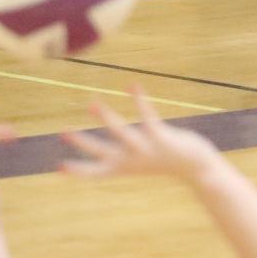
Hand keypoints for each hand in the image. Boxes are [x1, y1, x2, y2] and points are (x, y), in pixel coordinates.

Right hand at [60, 87, 220, 180]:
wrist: (197, 167)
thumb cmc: (168, 162)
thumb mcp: (141, 164)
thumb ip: (123, 160)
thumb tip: (109, 158)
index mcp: (126, 167)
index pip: (97, 172)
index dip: (79, 170)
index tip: (59, 167)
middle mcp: (133, 159)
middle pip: (102, 151)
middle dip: (83, 143)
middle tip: (63, 132)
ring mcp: (146, 148)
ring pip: (122, 132)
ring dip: (107, 118)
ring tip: (92, 102)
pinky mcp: (161, 136)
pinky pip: (147, 116)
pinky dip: (139, 100)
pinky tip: (133, 85)